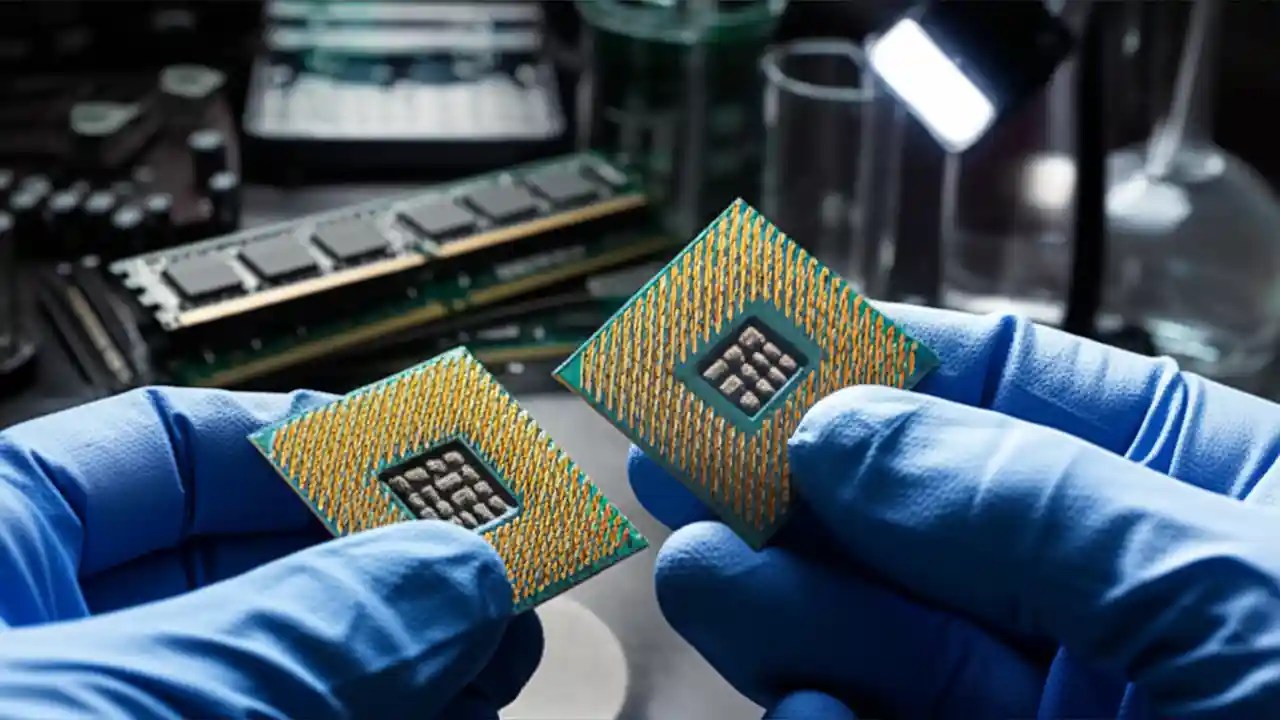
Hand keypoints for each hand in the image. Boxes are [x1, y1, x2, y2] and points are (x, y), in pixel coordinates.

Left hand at [0, 387, 541, 718]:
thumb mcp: (128, 702)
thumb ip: (297, 630)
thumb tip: (447, 571)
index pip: (168, 446)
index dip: (313, 439)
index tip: (428, 452)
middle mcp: (48, 644)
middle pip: (250, 565)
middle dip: (389, 567)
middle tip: (492, 565)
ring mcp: (106, 716)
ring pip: (282, 668)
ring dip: (405, 658)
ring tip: (493, 653)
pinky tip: (448, 714)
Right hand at [631, 304, 1279, 718]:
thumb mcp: (1240, 597)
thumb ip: (1036, 504)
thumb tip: (851, 427)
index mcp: (1207, 499)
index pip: (1019, 388)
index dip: (884, 353)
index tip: (759, 336)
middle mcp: (1124, 600)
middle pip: (925, 511)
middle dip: (801, 480)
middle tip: (686, 450)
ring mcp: (1061, 711)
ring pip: (890, 635)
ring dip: (788, 601)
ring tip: (702, 565)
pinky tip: (799, 702)